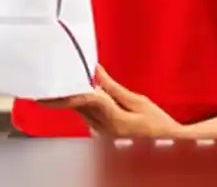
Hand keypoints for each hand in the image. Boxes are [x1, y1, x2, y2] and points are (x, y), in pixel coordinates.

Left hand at [39, 66, 184, 138]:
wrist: (168, 145)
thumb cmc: (157, 125)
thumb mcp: (138, 102)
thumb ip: (113, 88)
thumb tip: (96, 71)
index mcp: (114, 120)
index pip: (85, 102)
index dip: (66, 94)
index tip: (49, 91)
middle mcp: (104, 129)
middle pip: (79, 105)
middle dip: (65, 92)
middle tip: (48, 78)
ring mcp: (102, 135)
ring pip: (81, 111)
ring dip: (72, 97)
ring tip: (59, 82)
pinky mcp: (101, 135)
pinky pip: (86, 115)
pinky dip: (81, 103)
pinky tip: (78, 92)